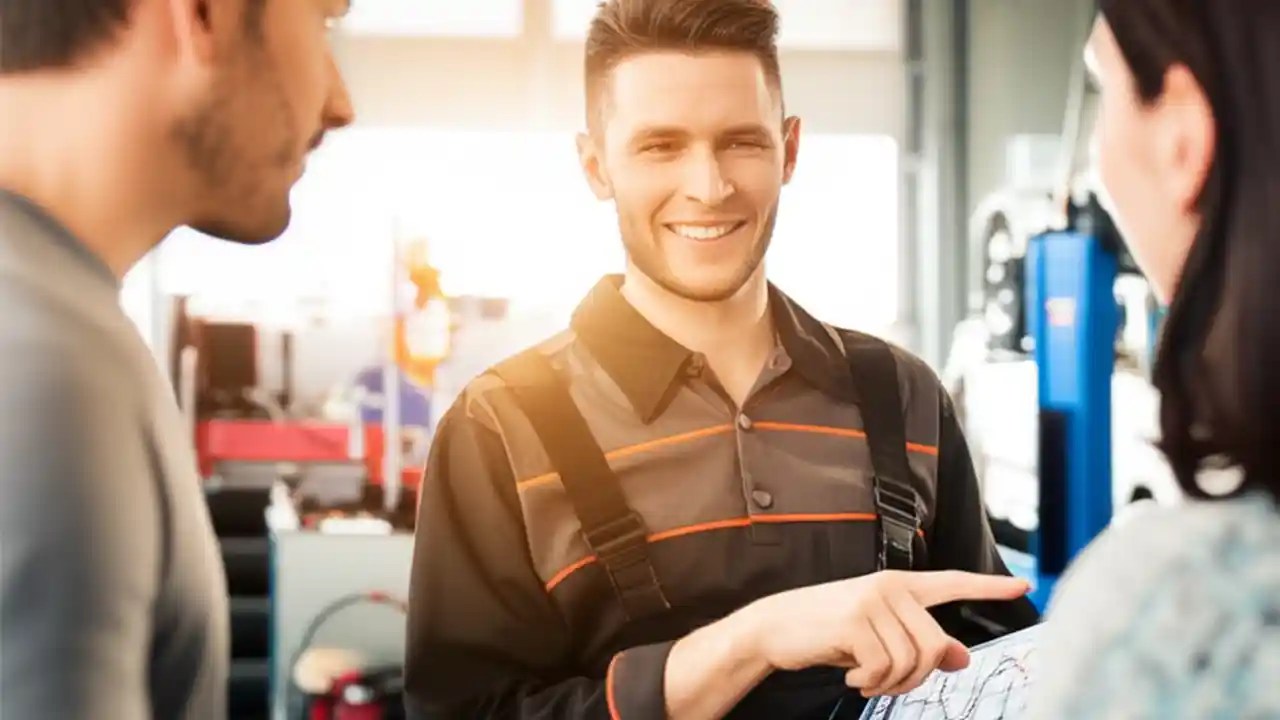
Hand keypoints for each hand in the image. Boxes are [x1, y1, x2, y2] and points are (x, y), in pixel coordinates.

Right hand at [743, 570, 1029, 697]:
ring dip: (890, 684)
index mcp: (900, 585)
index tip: (1022, 585)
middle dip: (915, 677)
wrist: (775, 627)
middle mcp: (890, 587)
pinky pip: (885, 667)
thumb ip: (920, 644)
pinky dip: (871, 683)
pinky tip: (851, 677)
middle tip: (884, 682)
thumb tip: (962, 658)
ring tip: (865, 679)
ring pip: (912, 660)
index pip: (951, 582)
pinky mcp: (855, 620)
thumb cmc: (828, 632)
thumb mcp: (878, 637)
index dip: (988, 587)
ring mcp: (873, 600)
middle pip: (935, 645)